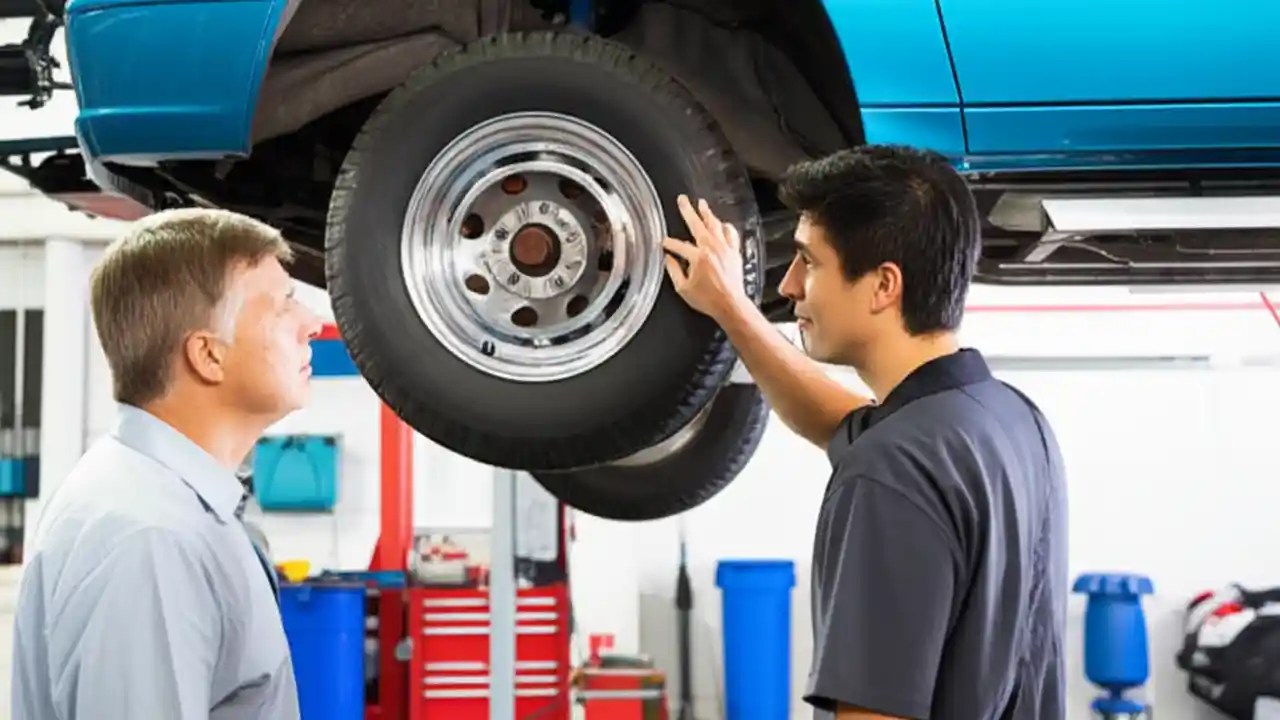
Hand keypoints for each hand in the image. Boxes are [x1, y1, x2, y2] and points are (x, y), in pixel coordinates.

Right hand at [662, 195, 748, 322]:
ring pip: (715, 225)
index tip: (663, 242)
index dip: (669, 243)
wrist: (731, 304)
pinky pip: (731, 234)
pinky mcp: (734, 252)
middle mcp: (711, 248)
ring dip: (707, 213)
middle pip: (697, 224)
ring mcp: (725, 248)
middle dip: (688, 211)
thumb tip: (668, 259)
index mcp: (697, 257)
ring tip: (702, 203)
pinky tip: (722, 224)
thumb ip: (674, 270)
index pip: (678, 245)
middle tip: (682, 199)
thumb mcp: (683, 288)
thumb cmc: (707, 299)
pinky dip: (726, 227)